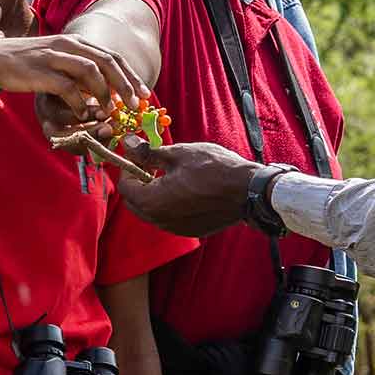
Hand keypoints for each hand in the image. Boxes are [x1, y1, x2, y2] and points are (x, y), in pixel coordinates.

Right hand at [0, 34, 145, 119]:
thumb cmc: (26, 64)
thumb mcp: (57, 60)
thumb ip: (79, 71)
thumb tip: (104, 91)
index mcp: (76, 42)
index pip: (112, 56)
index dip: (131, 75)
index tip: (144, 94)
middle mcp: (69, 45)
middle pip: (107, 62)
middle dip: (126, 84)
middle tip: (135, 104)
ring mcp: (55, 57)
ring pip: (92, 72)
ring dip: (105, 94)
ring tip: (110, 112)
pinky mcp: (41, 72)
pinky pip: (69, 88)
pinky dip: (80, 103)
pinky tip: (83, 115)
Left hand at [114, 139, 261, 236]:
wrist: (249, 190)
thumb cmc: (214, 168)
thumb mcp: (178, 153)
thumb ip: (149, 152)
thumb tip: (128, 143)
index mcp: (153, 201)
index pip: (125, 188)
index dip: (127, 169)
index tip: (138, 156)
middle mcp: (160, 220)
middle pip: (135, 203)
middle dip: (137, 184)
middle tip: (150, 165)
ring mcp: (176, 228)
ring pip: (152, 213)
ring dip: (152, 194)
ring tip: (167, 174)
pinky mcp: (190, 230)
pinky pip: (169, 218)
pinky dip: (167, 205)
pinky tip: (183, 189)